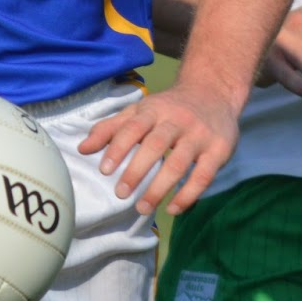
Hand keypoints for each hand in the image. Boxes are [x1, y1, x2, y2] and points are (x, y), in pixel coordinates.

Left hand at [77, 83, 240, 216]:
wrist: (214, 91)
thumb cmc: (169, 107)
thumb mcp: (140, 111)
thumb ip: (112, 128)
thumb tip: (83, 148)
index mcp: (154, 110)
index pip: (134, 127)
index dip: (118, 148)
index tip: (104, 170)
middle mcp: (177, 120)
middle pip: (156, 145)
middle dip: (136, 170)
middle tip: (120, 193)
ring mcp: (200, 135)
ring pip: (179, 163)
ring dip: (159, 188)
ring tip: (141, 207)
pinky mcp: (219, 150)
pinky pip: (203, 176)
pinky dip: (187, 195)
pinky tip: (172, 209)